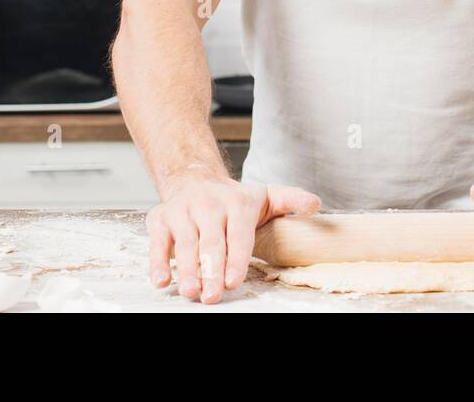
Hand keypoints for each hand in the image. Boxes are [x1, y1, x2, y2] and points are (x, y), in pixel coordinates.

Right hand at [147, 179, 320, 303]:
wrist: (195, 178)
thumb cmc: (234, 199)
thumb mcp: (267, 196)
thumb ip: (291, 201)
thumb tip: (315, 205)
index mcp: (238, 203)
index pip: (239, 234)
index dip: (236, 258)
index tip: (234, 281)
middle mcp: (209, 205)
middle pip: (210, 242)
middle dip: (211, 270)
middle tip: (212, 295)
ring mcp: (183, 211)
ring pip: (184, 243)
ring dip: (186, 269)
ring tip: (190, 291)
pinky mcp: (161, 218)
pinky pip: (158, 241)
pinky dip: (157, 260)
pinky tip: (161, 280)